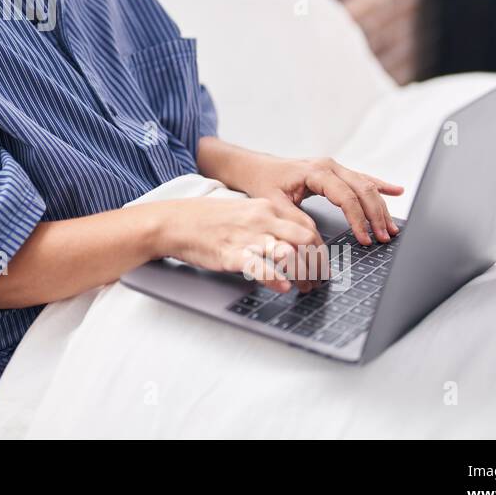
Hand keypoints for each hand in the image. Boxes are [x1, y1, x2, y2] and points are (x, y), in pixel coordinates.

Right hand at [157, 197, 330, 293]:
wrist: (173, 222)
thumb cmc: (206, 220)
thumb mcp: (243, 213)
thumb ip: (267, 224)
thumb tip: (290, 243)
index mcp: (265, 207)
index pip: (307, 226)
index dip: (321, 250)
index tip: (322, 266)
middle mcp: (260, 219)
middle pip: (305, 239)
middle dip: (318, 263)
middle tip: (319, 281)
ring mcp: (246, 236)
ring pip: (287, 252)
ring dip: (302, 273)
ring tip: (307, 288)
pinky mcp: (230, 254)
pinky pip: (258, 266)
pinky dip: (273, 277)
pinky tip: (282, 286)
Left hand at [237, 154, 403, 246]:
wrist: (257, 168)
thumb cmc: (264, 183)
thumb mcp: (273, 203)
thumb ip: (294, 218)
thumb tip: (315, 236)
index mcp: (315, 172)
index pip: (346, 197)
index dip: (358, 219)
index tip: (365, 239)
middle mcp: (329, 166)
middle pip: (363, 190)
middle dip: (376, 215)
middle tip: (385, 237)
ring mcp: (334, 167)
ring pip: (366, 185)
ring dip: (381, 206)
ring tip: (391, 227)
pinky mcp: (336, 172)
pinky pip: (362, 178)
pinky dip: (380, 185)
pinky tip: (396, 191)